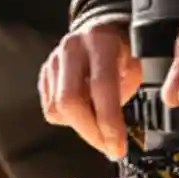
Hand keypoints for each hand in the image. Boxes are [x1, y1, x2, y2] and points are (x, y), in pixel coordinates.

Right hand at [39, 21, 141, 158]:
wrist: (96, 30)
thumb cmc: (119, 51)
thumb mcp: (134, 65)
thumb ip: (126, 92)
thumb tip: (115, 130)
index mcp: (100, 42)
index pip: (101, 87)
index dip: (109, 122)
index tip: (118, 146)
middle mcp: (72, 49)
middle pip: (70, 102)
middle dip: (90, 132)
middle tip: (108, 147)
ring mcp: (54, 61)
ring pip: (58, 109)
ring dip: (81, 127)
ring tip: (99, 127)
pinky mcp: (44, 74)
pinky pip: (51, 108)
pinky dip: (69, 119)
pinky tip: (85, 112)